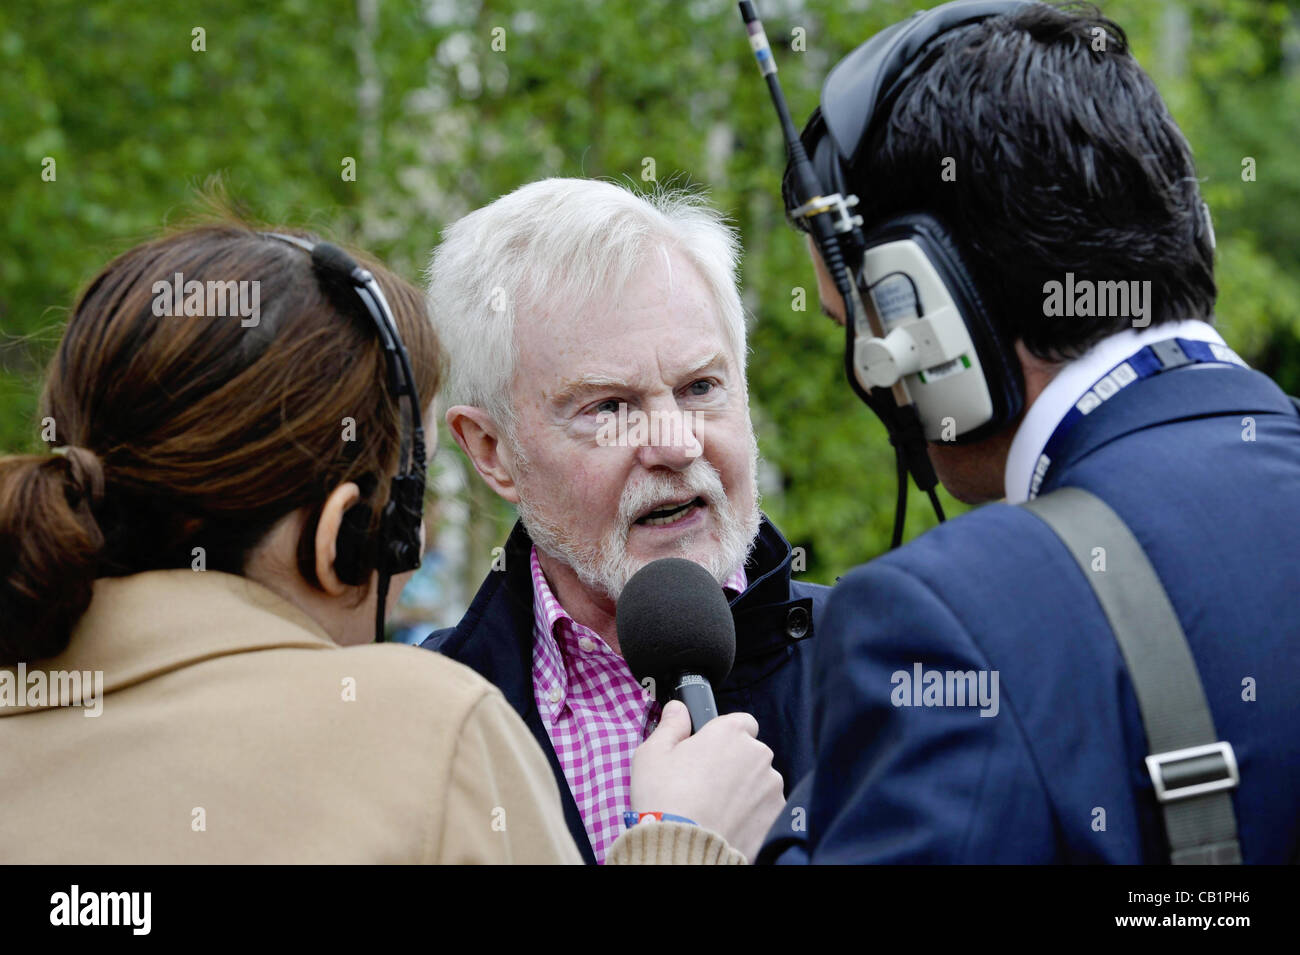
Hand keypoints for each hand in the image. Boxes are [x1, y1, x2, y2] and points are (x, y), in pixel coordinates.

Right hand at [630, 700, 785, 861]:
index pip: (740, 722)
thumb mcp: (652, 754)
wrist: (684, 849)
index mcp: (730, 732)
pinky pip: (766, 807)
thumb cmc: (665, 798)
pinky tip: (729, 822)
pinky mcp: (777, 816)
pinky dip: (753, 813)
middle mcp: (758, 754)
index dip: (724, 736)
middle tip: (706, 783)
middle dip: (734, 763)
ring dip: (745, 789)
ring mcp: (771, 787)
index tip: (709, 751)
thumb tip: (678, 708)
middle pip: (750, 752)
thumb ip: (671, 725)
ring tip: (717, 807)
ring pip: (760, 781)